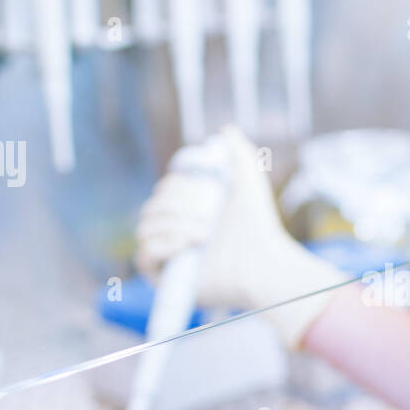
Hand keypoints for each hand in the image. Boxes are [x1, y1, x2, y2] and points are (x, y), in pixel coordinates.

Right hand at [135, 125, 349, 348]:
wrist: (265, 263)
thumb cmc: (260, 225)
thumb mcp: (250, 180)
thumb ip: (239, 152)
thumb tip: (225, 130)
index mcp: (190, 211)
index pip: (164, 190)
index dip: (182, 187)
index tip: (210, 193)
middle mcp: (177, 232)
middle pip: (152, 207)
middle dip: (181, 205)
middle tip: (210, 215)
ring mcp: (171, 257)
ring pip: (146, 227)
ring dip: (177, 224)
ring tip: (206, 234)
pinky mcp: (167, 279)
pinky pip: (144, 254)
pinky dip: (163, 245)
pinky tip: (189, 245)